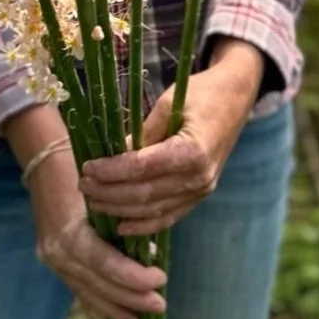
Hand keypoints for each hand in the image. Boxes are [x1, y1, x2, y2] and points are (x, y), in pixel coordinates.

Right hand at [5, 106, 166, 318]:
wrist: (43, 163)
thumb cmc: (81, 167)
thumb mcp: (103, 187)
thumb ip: (123, 219)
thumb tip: (149, 251)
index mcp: (68, 229)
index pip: (103, 262)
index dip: (132, 276)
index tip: (161, 277)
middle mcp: (56, 250)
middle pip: (97, 283)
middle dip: (130, 296)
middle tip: (160, 303)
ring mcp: (52, 260)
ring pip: (88, 292)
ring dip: (119, 306)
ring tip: (146, 316)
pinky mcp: (54, 264)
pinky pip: (80, 290)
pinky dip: (103, 304)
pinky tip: (125, 316)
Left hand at [79, 38, 264, 236]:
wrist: (236, 99)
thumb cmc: (201, 94)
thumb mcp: (168, 102)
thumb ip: (142, 132)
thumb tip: (111, 154)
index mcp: (193, 151)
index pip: (142, 168)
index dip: (112, 171)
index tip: (87, 167)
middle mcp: (200, 177)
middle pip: (145, 194)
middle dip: (109, 193)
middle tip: (83, 185)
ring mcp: (202, 190)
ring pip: (154, 210)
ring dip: (120, 209)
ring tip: (94, 200)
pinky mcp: (200, 196)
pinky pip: (169, 216)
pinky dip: (144, 224)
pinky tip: (121, 224)